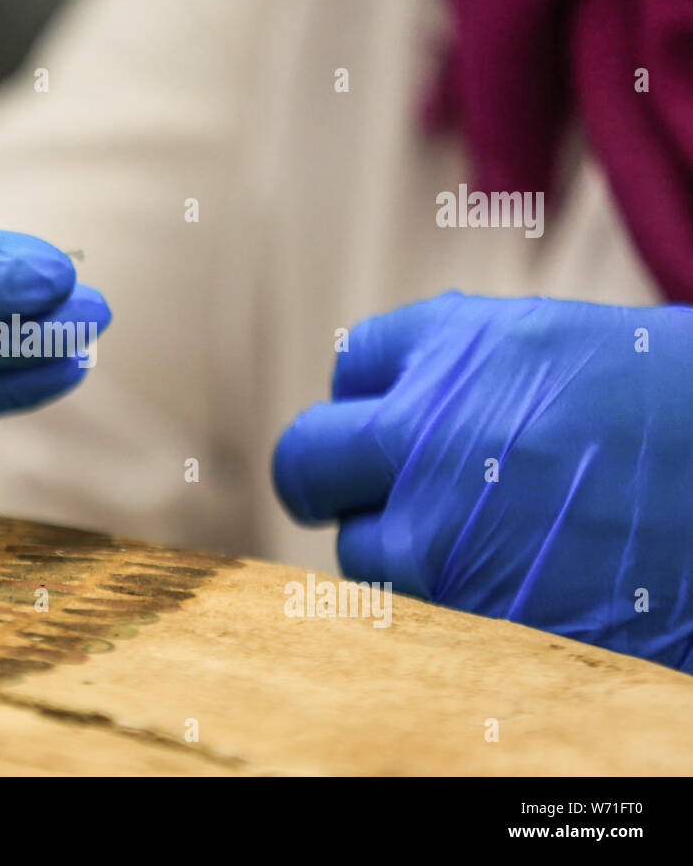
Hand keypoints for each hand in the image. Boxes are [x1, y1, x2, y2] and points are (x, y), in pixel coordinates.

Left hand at [273, 292, 692, 670]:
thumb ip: (429, 357)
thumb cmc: (655, 397)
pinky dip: (446, 594)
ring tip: (489, 525)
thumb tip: (353, 393)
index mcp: (445, 365)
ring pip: (361, 552)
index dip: (364, 402)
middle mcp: (423, 452)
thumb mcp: (534, 337)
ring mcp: (443, 548)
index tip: (387, 417)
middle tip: (371, 481)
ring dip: (398, 541)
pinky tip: (516, 566)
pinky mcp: (476, 624)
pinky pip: (414, 610)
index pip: (342, 380)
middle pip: (305, 466)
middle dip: (332, 474)